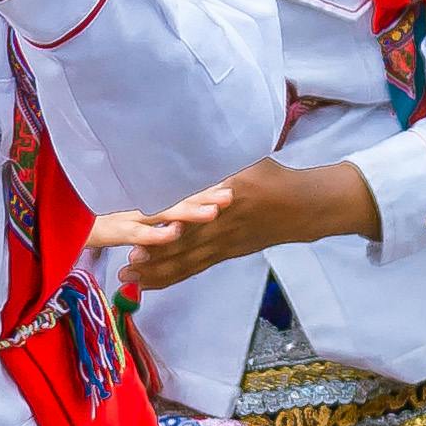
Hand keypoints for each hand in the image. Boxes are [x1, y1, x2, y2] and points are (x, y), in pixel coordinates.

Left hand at [109, 157, 378, 290]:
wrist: (300, 207)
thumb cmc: (269, 176)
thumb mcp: (246, 160)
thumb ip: (217, 159)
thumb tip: (184, 140)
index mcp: (226, 198)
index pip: (192, 209)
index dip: (166, 218)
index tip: (139, 221)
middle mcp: (221, 225)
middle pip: (184, 242)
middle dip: (153, 252)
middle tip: (125, 259)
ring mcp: (222, 245)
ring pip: (185, 261)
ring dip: (156, 270)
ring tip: (127, 276)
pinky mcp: (224, 255)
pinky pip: (193, 269)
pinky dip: (170, 277)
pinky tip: (147, 284)